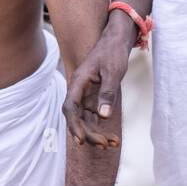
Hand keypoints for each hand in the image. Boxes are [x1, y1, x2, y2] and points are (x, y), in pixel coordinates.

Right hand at [62, 25, 129, 149]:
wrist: (116, 40)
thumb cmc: (112, 52)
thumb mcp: (113, 71)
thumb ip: (107, 93)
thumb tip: (103, 115)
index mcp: (78, 82)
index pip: (70, 108)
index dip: (73, 125)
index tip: (81, 140)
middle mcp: (79, 91)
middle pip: (77, 118)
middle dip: (89, 133)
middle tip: (106, 144)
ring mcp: (86, 96)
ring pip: (86, 120)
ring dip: (96, 134)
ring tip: (112, 143)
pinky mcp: (94, 99)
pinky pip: (94, 117)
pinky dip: (102, 128)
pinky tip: (113, 138)